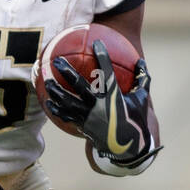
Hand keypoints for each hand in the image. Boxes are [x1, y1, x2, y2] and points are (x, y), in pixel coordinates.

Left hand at [44, 41, 160, 169]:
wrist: (127, 147)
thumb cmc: (135, 119)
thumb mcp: (141, 99)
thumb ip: (142, 79)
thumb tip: (141, 60)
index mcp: (114, 97)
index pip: (107, 72)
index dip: (102, 56)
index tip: (96, 42)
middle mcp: (99, 105)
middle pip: (79, 85)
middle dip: (67, 72)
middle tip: (57, 61)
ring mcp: (89, 116)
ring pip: (68, 101)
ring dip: (56, 91)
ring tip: (47, 82)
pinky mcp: (83, 125)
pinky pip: (67, 116)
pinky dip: (57, 109)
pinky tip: (49, 103)